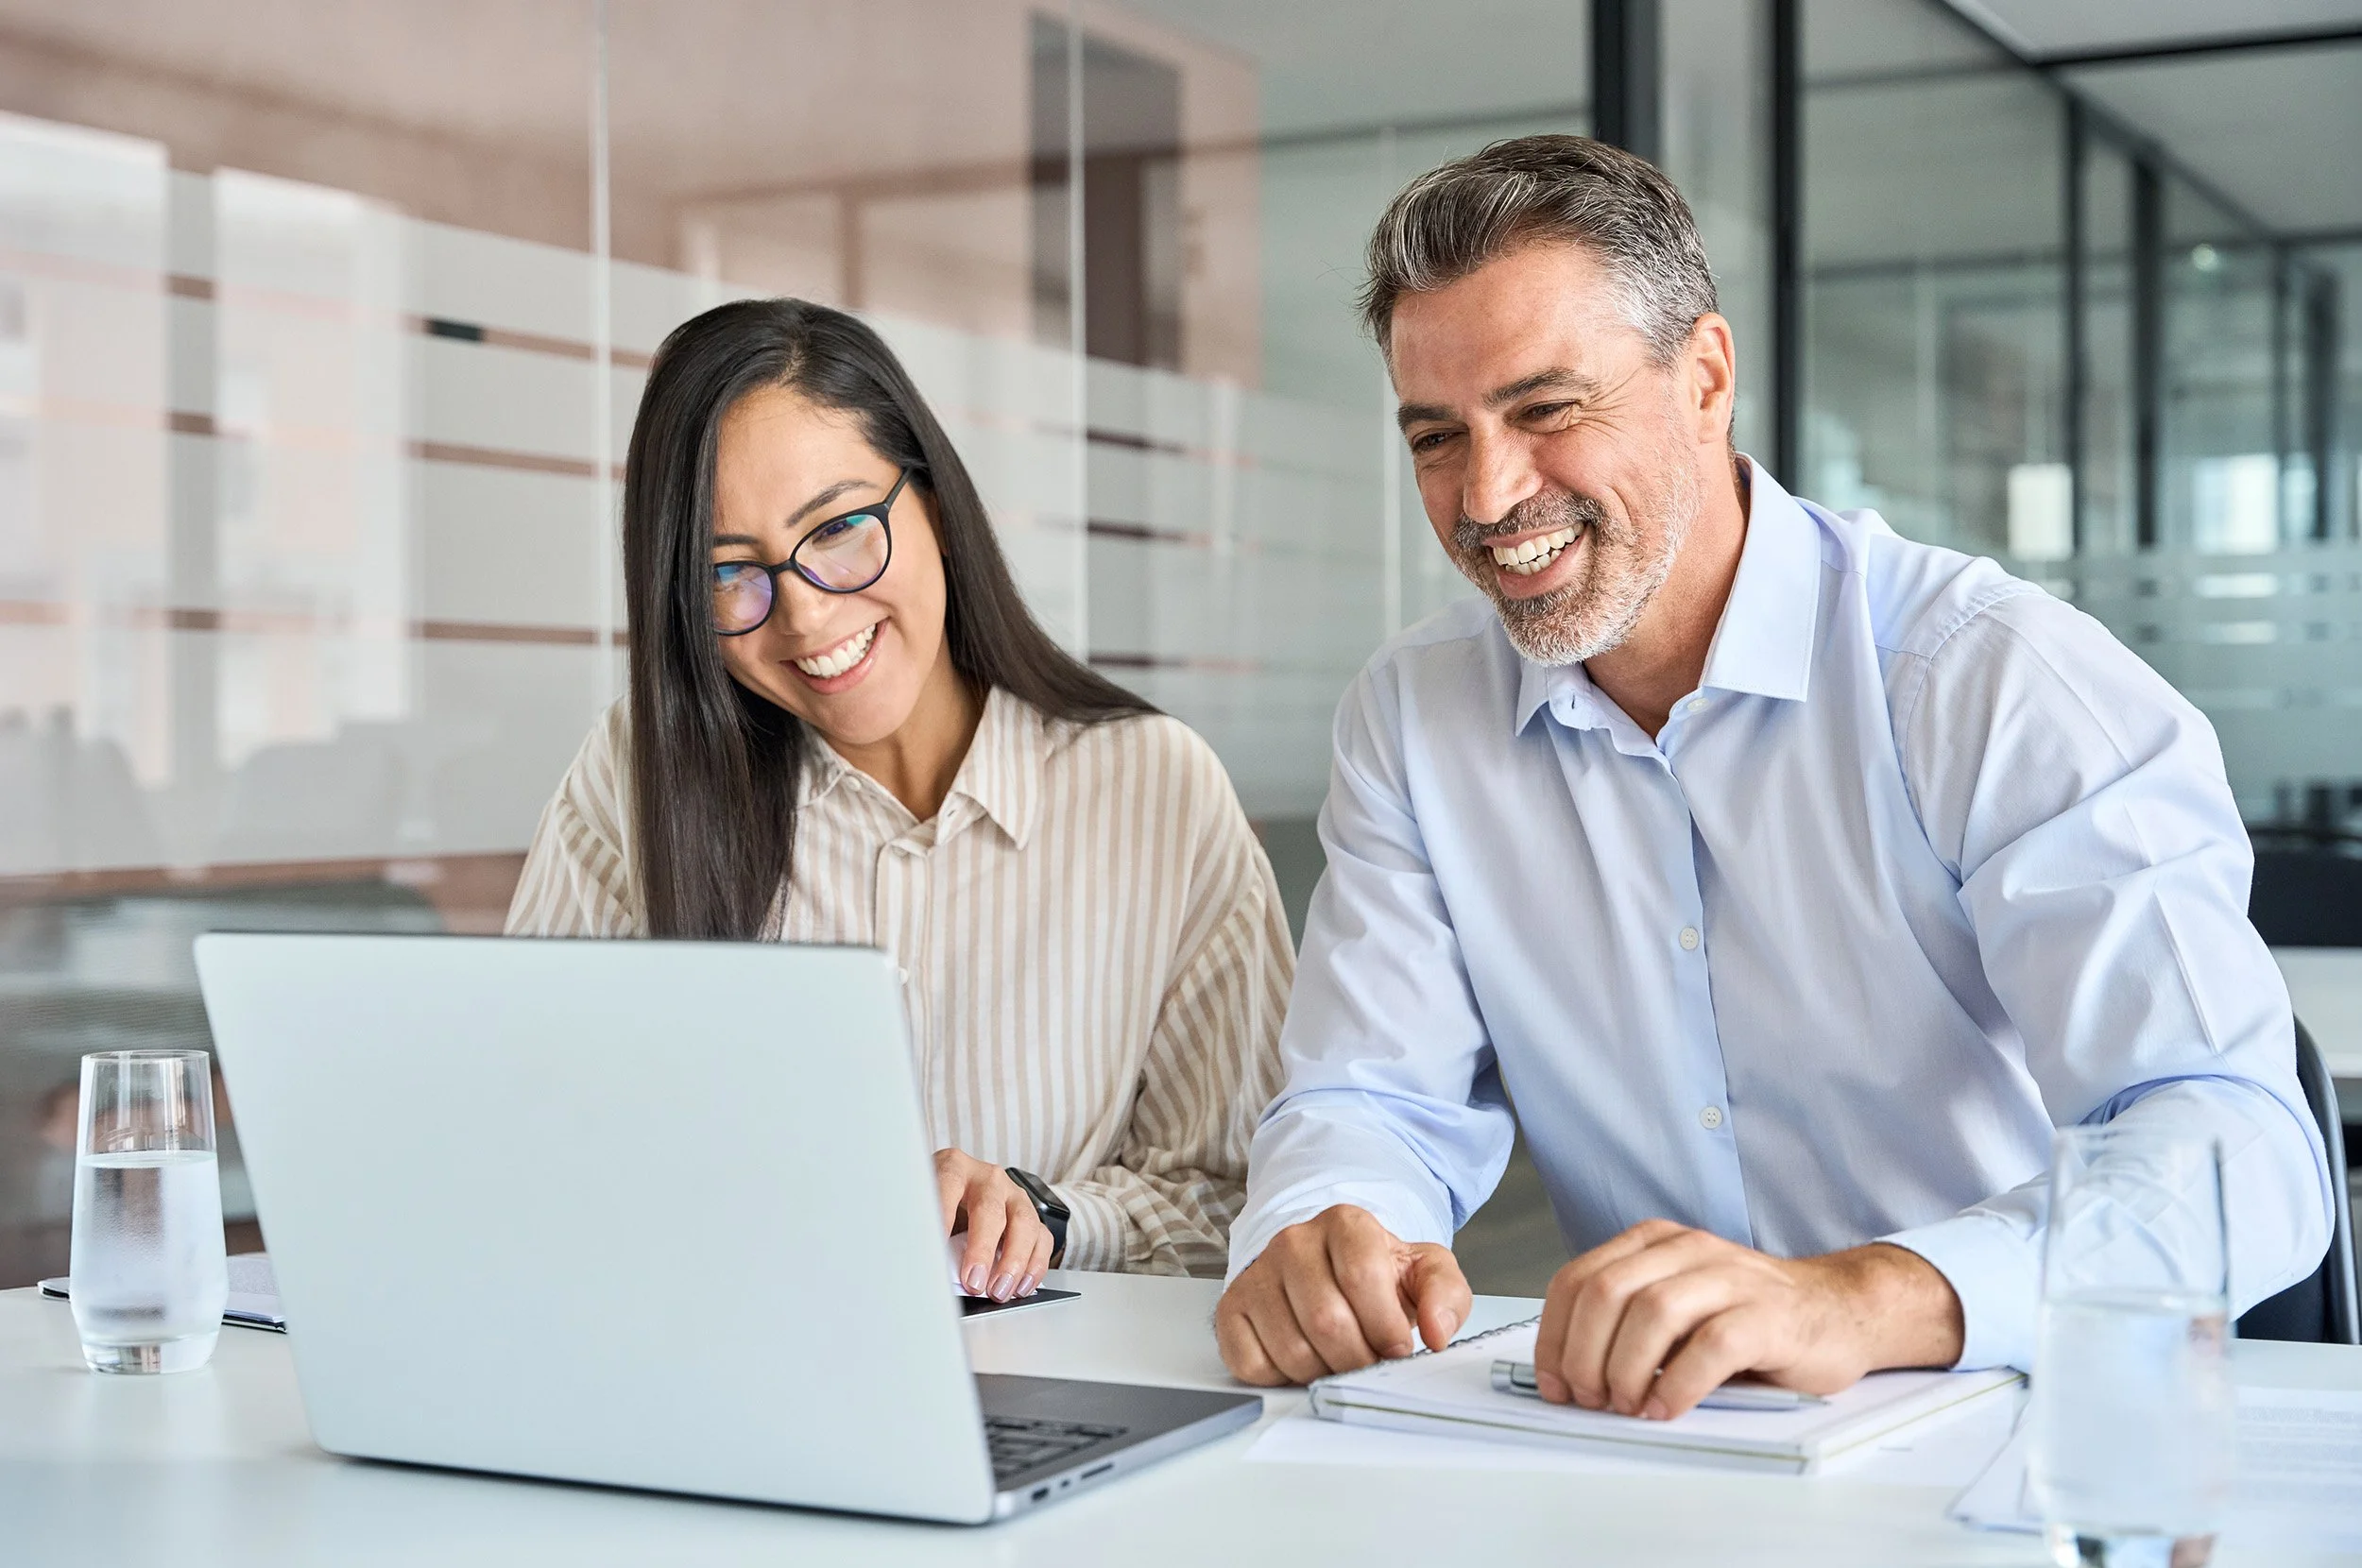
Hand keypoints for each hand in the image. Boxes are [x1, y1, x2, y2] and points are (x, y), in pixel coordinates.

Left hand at [935, 1149, 1051, 1302]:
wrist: (958, 1197)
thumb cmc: (938, 1205)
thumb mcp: (925, 1210)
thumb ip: (928, 1232)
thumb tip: (928, 1267)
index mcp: (954, 1167)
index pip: (948, 1186)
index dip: (942, 1220)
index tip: (935, 1254)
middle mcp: (987, 1178)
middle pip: (989, 1209)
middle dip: (982, 1250)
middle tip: (973, 1281)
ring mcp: (1013, 1195)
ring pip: (1024, 1223)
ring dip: (1013, 1261)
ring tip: (999, 1290)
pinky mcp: (1032, 1215)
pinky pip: (1042, 1239)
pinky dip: (1034, 1266)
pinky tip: (1021, 1286)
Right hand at [1215, 1205, 1471, 1385]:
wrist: (1327, 1269)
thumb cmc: (1377, 1276)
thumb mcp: (1424, 1273)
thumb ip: (1445, 1296)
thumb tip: (1437, 1333)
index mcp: (1345, 1224)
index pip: (1361, 1276)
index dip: (1385, 1326)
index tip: (1398, 1347)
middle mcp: (1293, 1241)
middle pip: (1326, 1320)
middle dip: (1357, 1359)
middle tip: (1369, 1363)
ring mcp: (1257, 1275)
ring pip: (1291, 1349)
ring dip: (1324, 1373)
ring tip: (1338, 1361)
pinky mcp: (1231, 1309)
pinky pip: (1253, 1364)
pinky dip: (1284, 1378)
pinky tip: (1303, 1360)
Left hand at [1529, 1220, 1964, 1420]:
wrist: (1840, 1310)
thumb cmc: (1751, 1318)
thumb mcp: (1679, 1303)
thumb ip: (1630, 1322)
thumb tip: (1569, 1374)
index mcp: (1655, 1243)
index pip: (1577, 1280)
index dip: (1554, 1336)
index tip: (1553, 1383)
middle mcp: (1688, 1250)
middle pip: (1606, 1292)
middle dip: (1583, 1355)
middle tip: (1590, 1400)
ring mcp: (1730, 1279)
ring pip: (1651, 1312)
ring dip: (1625, 1370)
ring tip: (1627, 1406)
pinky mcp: (1767, 1317)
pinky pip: (1709, 1347)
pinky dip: (1676, 1385)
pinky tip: (1667, 1408)